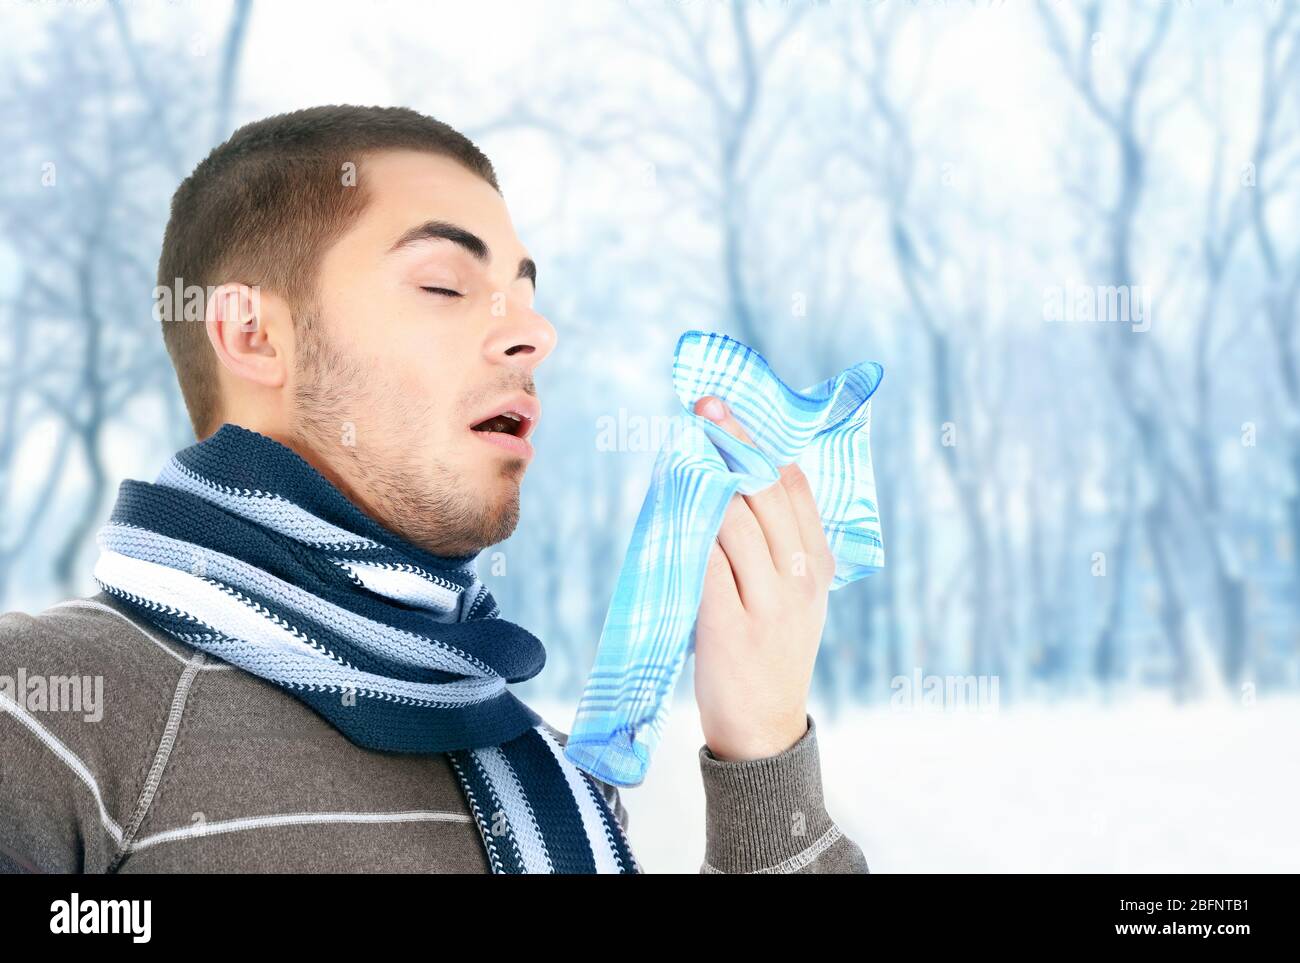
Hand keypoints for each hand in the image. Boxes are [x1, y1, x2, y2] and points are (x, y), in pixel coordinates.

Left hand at [691, 394, 835, 761]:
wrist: (765, 726)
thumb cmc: (770, 650)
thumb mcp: (792, 595)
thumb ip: (775, 544)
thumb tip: (731, 483)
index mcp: (818, 562)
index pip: (793, 484)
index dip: (759, 441)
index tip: (726, 411)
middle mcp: (800, 576)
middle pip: (762, 489)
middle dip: (730, 442)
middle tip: (701, 410)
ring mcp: (767, 601)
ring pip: (732, 518)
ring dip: (703, 482)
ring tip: (680, 457)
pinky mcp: (730, 624)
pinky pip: (704, 561)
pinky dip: (687, 531)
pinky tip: (671, 509)